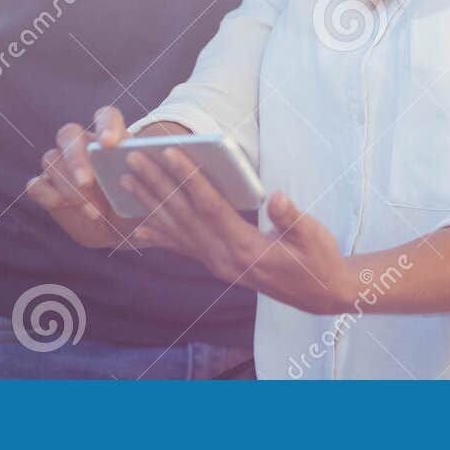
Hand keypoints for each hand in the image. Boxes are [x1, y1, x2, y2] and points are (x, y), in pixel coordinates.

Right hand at [24, 106, 183, 248]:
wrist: (123, 228)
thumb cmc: (142, 201)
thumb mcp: (156, 189)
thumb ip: (159, 171)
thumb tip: (176, 157)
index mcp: (111, 137)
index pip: (105, 116)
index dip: (106, 126)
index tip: (110, 144)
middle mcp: (82, 146)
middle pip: (68, 134)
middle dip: (76, 157)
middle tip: (88, 181)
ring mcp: (61, 167)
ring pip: (51, 160)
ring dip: (67, 185)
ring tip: (92, 210)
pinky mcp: (48, 189)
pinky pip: (36, 185)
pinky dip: (48, 195)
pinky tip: (65, 207)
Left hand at [124, 148, 352, 315]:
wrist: (320, 295)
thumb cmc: (319, 261)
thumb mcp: (314, 237)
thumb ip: (292, 219)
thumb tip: (277, 197)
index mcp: (245, 247)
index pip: (210, 207)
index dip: (189, 179)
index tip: (170, 154)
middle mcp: (223, 258)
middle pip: (184, 216)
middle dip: (158, 185)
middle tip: (134, 161)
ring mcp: (218, 264)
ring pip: (177, 231)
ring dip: (152, 205)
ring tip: (128, 183)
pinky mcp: (219, 266)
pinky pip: (183, 249)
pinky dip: (161, 236)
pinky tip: (142, 228)